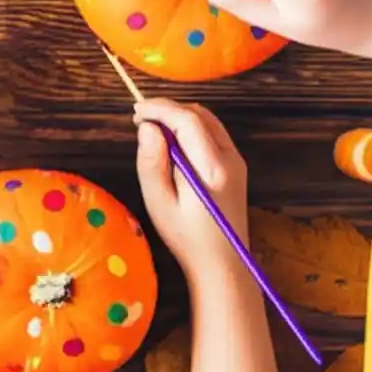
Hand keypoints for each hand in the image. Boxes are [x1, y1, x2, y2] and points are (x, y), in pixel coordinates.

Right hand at [133, 99, 247, 284]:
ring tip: (152, 128)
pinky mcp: (236, 167)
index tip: (135, 111)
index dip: (160, 108)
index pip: (187, 120)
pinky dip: (190, 127)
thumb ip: (152, 162)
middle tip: (139, 120)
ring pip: (207, 121)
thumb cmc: (186, 237)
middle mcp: (230, 159)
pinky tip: (172, 141)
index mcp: (211, 168)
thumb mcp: (159, 202)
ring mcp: (236, 161)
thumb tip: (147, 127)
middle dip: (168, 110)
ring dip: (179, 117)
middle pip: (199, 115)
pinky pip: (213, 133)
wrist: (223, 263)